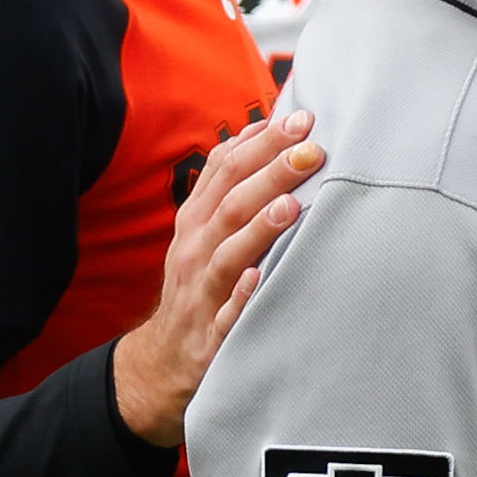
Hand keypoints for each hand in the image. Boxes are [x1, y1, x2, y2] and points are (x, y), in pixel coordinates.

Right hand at [113, 110, 320, 449]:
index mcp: (197, 221)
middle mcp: (197, 250)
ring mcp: (203, 292)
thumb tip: (258, 130)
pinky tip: (261, 278)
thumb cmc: (201, 282)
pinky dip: (242, 296)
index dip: (261, 143)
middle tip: (311, 148)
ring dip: (258, 229)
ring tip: (290, 206)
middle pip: (231, 204)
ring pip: (229, 255)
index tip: (300, 118)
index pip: (227, 170)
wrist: (166, 358)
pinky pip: (227, 316)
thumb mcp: (206, 230)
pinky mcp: (213, 335)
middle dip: (269, 173)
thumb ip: (229, 183)